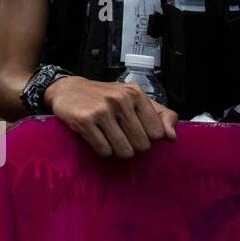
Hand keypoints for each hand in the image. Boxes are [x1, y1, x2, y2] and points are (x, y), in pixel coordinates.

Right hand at [45, 76, 178, 158]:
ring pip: (124, 151)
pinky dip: (102, 150)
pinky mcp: (84, 120)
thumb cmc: (104, 97)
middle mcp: (120, 100)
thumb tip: (172, 138)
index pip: (157, 133)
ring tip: (110, 138)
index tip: (135, 130)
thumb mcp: (134, 99)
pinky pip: (104, 150)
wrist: (67, 89)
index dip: (147, 137)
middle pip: (142, 146)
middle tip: (120, 135)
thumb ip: (160, 115)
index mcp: (135, 93)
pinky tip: (96, 138)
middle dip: (132, 146)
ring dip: (118, 151)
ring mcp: (101, 110)